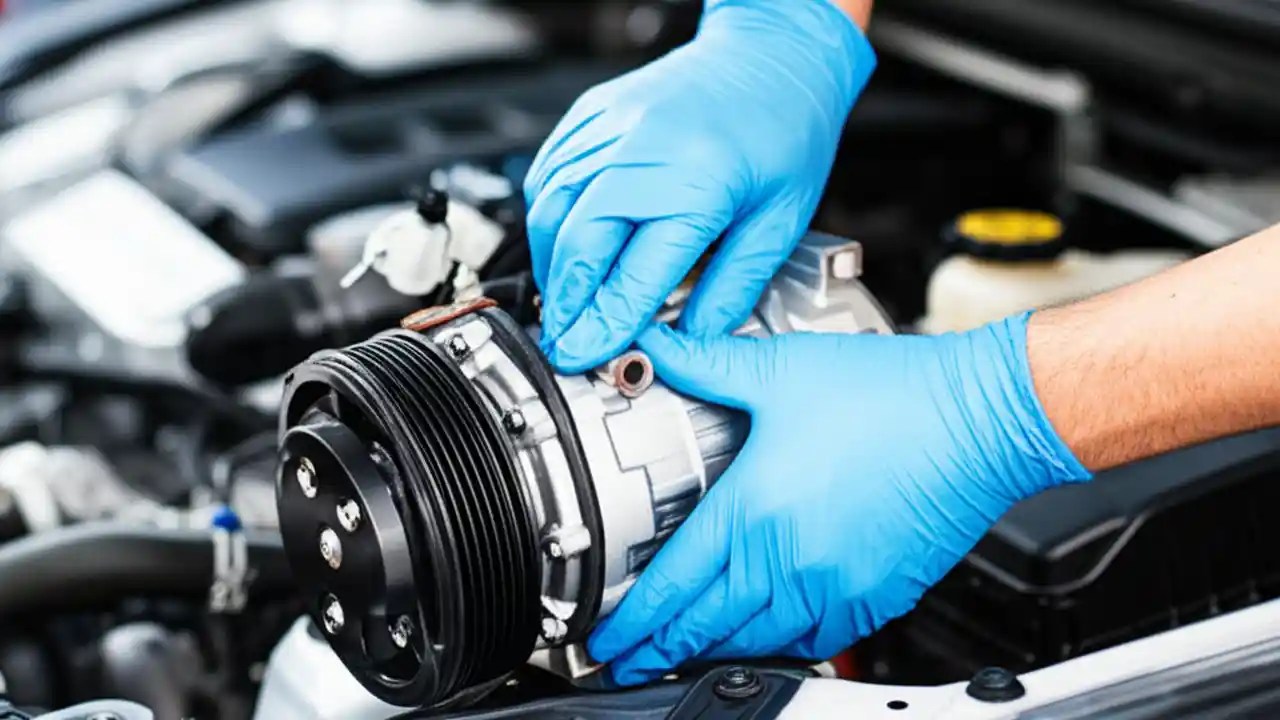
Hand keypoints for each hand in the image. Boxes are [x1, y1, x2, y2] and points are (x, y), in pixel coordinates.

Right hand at [523, 0, 875, 372]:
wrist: (775, 53)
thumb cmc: (786, 129)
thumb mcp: (779, 222)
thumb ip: (733, 288)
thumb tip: (694, 339)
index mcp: (695, 183)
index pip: (633, 276)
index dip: (603, 326)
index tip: (584, 356)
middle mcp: (643, 152)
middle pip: (577, 245)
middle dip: (564, 304)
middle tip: (565, 340)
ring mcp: (612, 127)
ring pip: (550, 209)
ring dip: (550, 264)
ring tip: (564, 300)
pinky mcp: (595, 113)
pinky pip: (549, 173)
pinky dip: (547, 217)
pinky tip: (563, 244)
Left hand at [587, 314, 1090, 684]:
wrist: (980, 419)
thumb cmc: (892, 395)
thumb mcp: (781, 369)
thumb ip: (705, 362)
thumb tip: (653, 346)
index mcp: (754, 512)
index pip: (673, 586)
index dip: (633, 622)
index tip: (608, 640)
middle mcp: (789, 562)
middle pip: (705, 627)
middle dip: (659, 649)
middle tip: (630, 661)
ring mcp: (835, 588)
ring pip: (756, 642)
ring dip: (712, 651)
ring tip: (683, 655)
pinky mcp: (876, 596)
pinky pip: (814, 641)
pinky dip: (777, 647)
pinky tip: (766, 638)